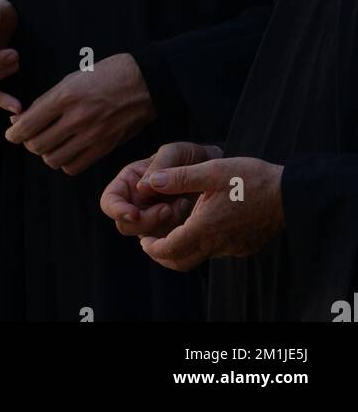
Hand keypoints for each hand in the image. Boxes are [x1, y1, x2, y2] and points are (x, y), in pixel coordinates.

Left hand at [3, 53, 155, 174]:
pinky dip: (65, 162)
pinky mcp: (104, 148)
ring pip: (53, 159)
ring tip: (50, 142)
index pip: (28, 125)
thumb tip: (20, 119)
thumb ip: (45, 101)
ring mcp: (91, 136)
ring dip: (47, 153)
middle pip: (37, 145)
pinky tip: (68, 149)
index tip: (12, 134)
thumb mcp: (72, 79)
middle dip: (29, 142)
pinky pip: (73, 167)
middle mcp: (77, 118)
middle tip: (32, 135)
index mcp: (66, 96)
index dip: (14, 133)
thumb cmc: (105, 75)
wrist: (144, 82)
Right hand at [101, 140, 222, 236]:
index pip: (109, 201)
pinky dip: (177, 235)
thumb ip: (160, 166)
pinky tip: (191, 216)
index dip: (116, 210)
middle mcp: (137, 204)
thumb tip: (140, 188)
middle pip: (125, 225)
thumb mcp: (176, 152)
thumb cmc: (192, 157)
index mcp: (130, 182)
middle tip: (168, 209)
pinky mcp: (169, 234)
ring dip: (165, 226)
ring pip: (146, 237)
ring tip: (184, 205)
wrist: (216, 172)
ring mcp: (152, 221)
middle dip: (147, 221)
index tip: (134, 213)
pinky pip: (166, 244)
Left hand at [137, 155, 284, 270]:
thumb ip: (178, 177)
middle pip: (182, 261)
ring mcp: (233, 248)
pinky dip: (203, 242)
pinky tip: (204, 222)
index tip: (143, 240)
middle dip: (163, 254)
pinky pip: (218, 250)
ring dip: (183, 247)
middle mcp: (218, 244)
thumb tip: (150, 182)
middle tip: (152, 241)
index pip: (170, 250)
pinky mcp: (244, 246)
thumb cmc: (250, 179)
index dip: (152, 248)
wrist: (289, 193)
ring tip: (176, 227)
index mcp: (205, 227)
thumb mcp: (211, 171)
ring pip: (200, 256)